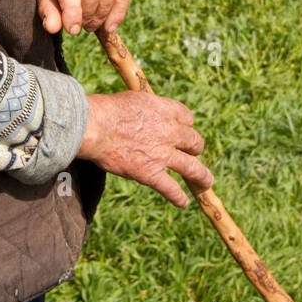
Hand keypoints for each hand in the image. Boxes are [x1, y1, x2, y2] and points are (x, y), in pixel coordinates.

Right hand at [76, 91, 214, 208]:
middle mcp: (169, 132)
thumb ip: (145, 108)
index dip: (185, 125)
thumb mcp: (133, 98)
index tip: (182, 129)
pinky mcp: (150, 173)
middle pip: (194, 141)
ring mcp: (162, 154)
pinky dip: (178, 197)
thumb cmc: (106, 110)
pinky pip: (171, 188)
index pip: (187, 117)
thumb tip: (145, 114)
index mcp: (165, 110)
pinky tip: (183, 202)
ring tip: (206, 181)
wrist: (95, 127)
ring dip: (202, 176)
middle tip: (193, 152)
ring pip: (192, 168)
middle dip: (195, 147)